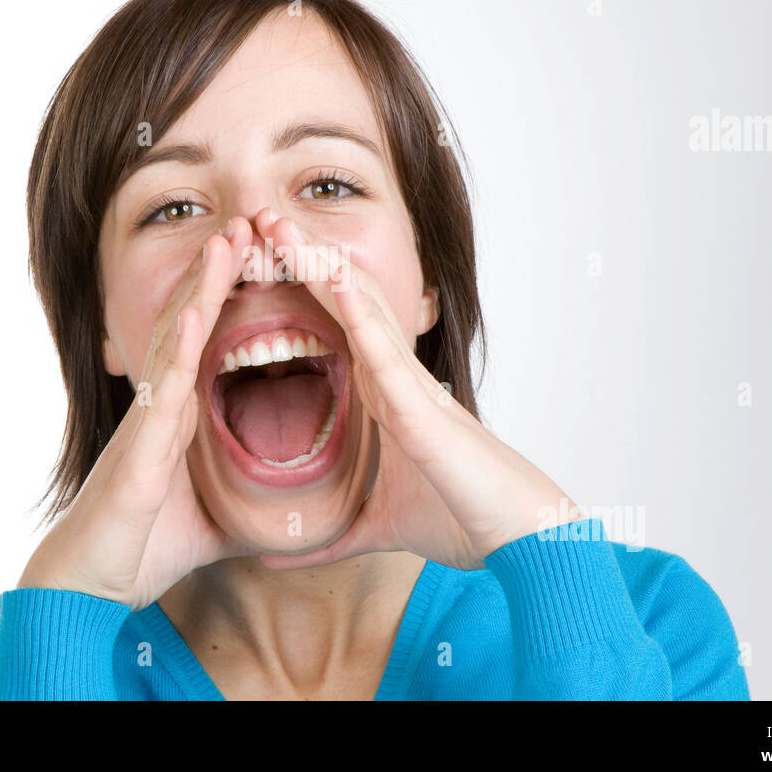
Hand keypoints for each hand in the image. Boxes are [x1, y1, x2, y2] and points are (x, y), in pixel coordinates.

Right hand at [16, 218, 254, 610]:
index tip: (260, 259)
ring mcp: (149, 420)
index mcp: (182, 417)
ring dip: (203, 287)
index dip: (232, 299)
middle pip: (193, 324)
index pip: (211, 342)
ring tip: (228, 239)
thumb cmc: (145, 550)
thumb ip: (250, 505)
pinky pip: (164, 385)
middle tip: (247, 223)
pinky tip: (200, 308)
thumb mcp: (218, 520)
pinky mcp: (140, 445)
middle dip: (219, 272)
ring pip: (178, 338)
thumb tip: (295, 513)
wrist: (90, 587)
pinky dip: (181, 343)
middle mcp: (164, 406)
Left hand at [252, 208, 586, 571]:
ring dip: (315, 263)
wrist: (516, 536)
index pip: (330, 330)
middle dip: (299, 259)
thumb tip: (271, 554)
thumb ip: (323, 539)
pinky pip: (378, 344)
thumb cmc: (458, 520)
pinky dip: (351, 306)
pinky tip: (323, 273)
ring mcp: (406, 381)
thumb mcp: (372, 530)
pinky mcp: (417, 401)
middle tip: (259, 218)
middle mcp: (391, 377)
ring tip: (276, 223)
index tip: (256, 265)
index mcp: (380, 397)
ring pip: (356, 306)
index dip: (296, 293)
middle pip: (339, 302)